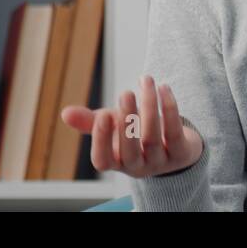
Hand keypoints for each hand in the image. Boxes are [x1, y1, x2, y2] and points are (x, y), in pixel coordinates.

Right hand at [60, 75, 203, 177]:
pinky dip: (169, 108)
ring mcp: (160, 162)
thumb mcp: (113, 128)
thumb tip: (65, 113)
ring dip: (149, 106)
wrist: (176, 146)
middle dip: (126, 120)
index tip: (103, 114)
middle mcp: (138, 167)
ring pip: (153, 137)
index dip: (101, 140)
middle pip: (130, 149)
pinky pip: (174, 131)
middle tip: (125, 92)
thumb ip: (90, 122)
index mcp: (116, 162)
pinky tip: (163, 88)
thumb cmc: (137, 135)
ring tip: (145, 80)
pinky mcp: (182, 153)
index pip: (103, 161)